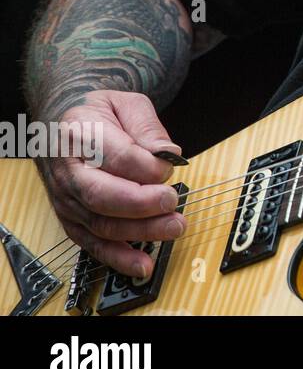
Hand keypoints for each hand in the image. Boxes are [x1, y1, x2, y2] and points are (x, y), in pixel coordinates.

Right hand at [36, 90, 186, 278]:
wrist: (63, 124)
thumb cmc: (98, 114)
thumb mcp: (126, 104)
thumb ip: (148, 127)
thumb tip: (168, 155)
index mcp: (80, 133)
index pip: (116, 156)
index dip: (147, 166)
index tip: (170, 166)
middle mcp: (67, 170)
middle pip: (103, 195)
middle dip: (143, 203)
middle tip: (173, 201)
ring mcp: (66, 198)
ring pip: (101, 223)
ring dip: (140, 231)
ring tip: (173, 227)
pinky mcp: (71, 219)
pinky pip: (92, 243)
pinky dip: (118, 257)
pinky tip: (142, 264)